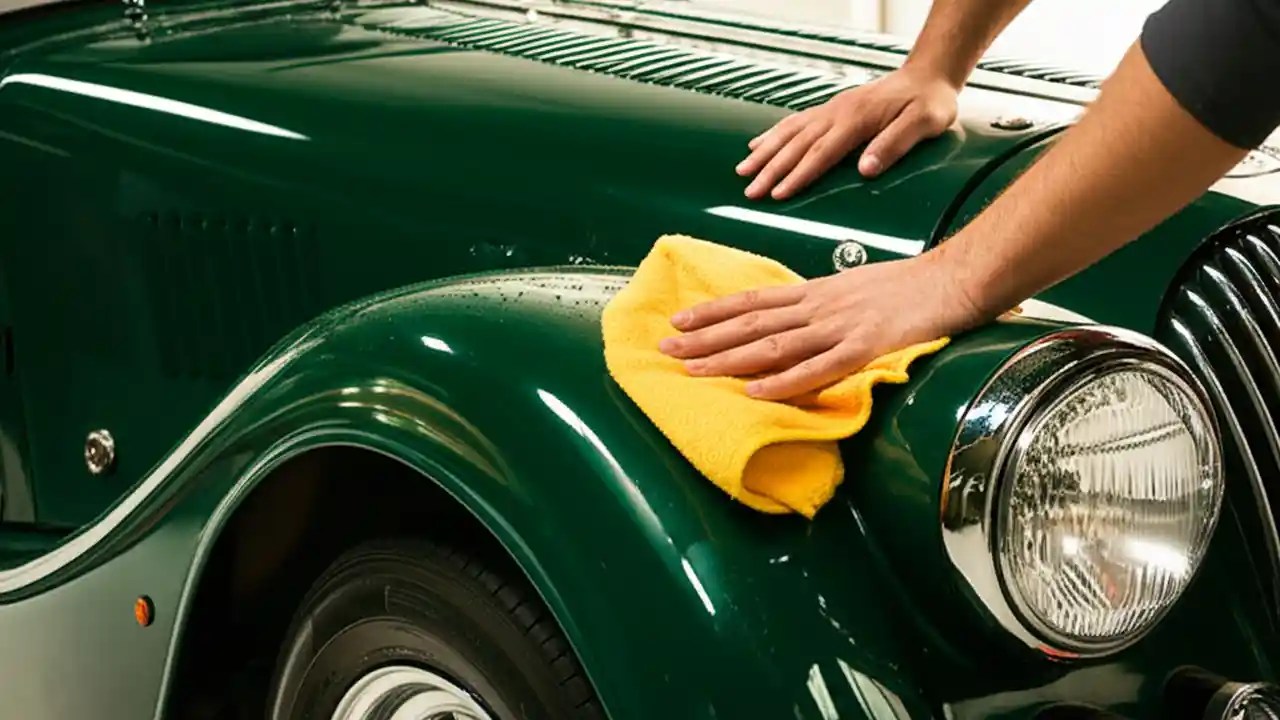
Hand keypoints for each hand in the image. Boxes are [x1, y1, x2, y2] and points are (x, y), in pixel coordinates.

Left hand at [658, 252, 982, 400]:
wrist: (953, 280)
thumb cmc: (910, 286)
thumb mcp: (855, 287)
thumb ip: (824, 304)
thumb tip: (795, 318)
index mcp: (816, 291)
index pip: (754, 301)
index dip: (713, 311)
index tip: (679, 320)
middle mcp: (818, 306)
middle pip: (751, 323)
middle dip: (705, 337)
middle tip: (665, 347)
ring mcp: (839, 327)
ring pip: (773, 345)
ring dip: (729, 359)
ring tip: (692, 370)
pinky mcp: (864, 348)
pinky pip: (818, 368)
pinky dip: (785, 382)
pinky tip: (756, 392)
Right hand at [736, 66, 958, 199]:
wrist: (928, 75)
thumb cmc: (929, 102)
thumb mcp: (925, 123)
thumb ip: (895, 144)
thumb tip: (865, 170)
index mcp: (857, 119)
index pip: (821, 152)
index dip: (798, 175)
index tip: (778, 194)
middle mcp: (837, 112)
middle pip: (798, 144)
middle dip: (771, 169)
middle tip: (750, 191)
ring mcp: (831, 109)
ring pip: (790, 132)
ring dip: (765, 152)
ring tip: (742, 170)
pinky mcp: (830, 109)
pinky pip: (795, 122)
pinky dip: (774, 134)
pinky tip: (758, 145)